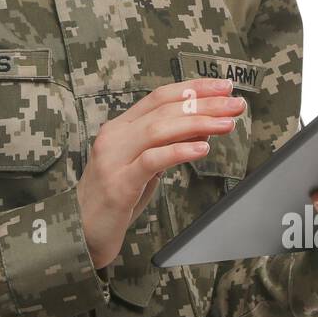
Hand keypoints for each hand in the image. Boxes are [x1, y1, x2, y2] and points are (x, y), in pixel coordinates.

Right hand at [77, 77, 244, 270]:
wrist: (82, 230)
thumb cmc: (116, 197)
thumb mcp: (145, 165)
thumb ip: (168, 144)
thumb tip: (204, 124)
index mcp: (120, 127)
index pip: (160, 96)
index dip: (193, 88)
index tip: (224, 85)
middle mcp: (115, 136)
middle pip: (164, 109)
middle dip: (204, 103)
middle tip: (235, 103)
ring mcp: (114, 159)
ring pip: (158, 129)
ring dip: (197, 123)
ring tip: (226, 123)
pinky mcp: (119, 184)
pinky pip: (152, 160)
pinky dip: (179, 151)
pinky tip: (202, 148)